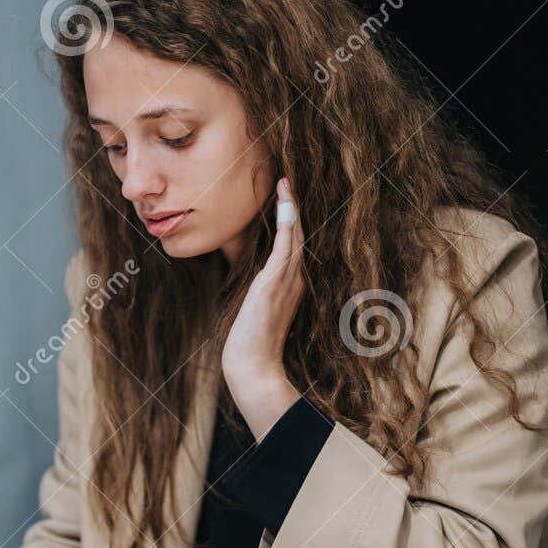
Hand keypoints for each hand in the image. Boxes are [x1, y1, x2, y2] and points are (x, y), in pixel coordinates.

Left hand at [222, 176, 302, 439]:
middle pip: (297, 235)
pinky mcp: (276, 283)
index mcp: (290, 287)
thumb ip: (256, 297)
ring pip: (294, 235)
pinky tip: (285, 204)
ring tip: (286, 182)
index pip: (291, 246)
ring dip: (291, 207)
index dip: (290, 221)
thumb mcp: (253, 314)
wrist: (254, 367)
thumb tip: (250, 290)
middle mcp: (294, 280)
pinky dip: (286, 223)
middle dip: (293, 207)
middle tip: (288, 179)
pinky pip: (285, 246)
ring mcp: (288, 281)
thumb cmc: (250, 347)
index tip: (284, 199)